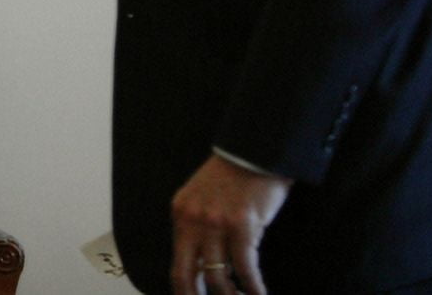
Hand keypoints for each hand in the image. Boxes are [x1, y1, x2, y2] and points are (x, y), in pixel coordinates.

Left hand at [169, 154, 290, 294]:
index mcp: (181, 213)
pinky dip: (253, 288)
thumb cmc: (232, 176)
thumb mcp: (202, 198)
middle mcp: (193, 220)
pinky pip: (245, 269)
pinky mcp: (242, 226)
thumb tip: (203, 266)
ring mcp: (216, 224)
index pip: (177, 264)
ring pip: (217, 277)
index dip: (185, 290)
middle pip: (187, 275)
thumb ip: (198, 227)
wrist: (254, 151)